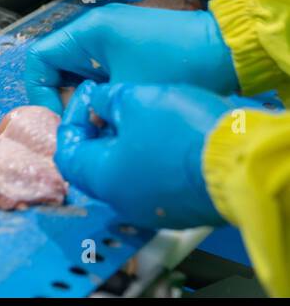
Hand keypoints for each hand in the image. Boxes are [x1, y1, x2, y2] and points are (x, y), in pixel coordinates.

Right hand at [24, 4, 236, 112]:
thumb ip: (94, 111)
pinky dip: (106, 93)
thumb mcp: (127, 93)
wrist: (230, 52)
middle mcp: (96, 29)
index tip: (61, 120)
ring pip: (82, 73)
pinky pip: (104, 72)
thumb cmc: (177, 67)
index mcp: (87, 32)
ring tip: (104, 123)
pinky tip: (121, 112)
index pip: (39, 60)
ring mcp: (115, 36)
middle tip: (83, 128)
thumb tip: (82, 130)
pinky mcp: (133, 47)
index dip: (41, 94)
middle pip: (59, 68)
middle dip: (67, 101)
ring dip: (88, 99)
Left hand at [57, 82, 230, 228]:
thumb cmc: (180, 131)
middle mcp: (121, 201)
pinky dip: (150, 159)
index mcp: (101, 178)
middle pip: (94, 164)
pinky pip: (153, 182)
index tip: (88, 97)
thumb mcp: (134, 99)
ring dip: (125, 144)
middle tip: (111, 105)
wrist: (240, 164)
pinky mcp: (180, 208)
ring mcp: (151, 208)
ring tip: (140, 115)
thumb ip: (105, 100)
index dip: (72, 119)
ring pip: (125, 173)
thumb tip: (95, 102)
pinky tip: (164, 136)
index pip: (65, 151)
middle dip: (99, 131)